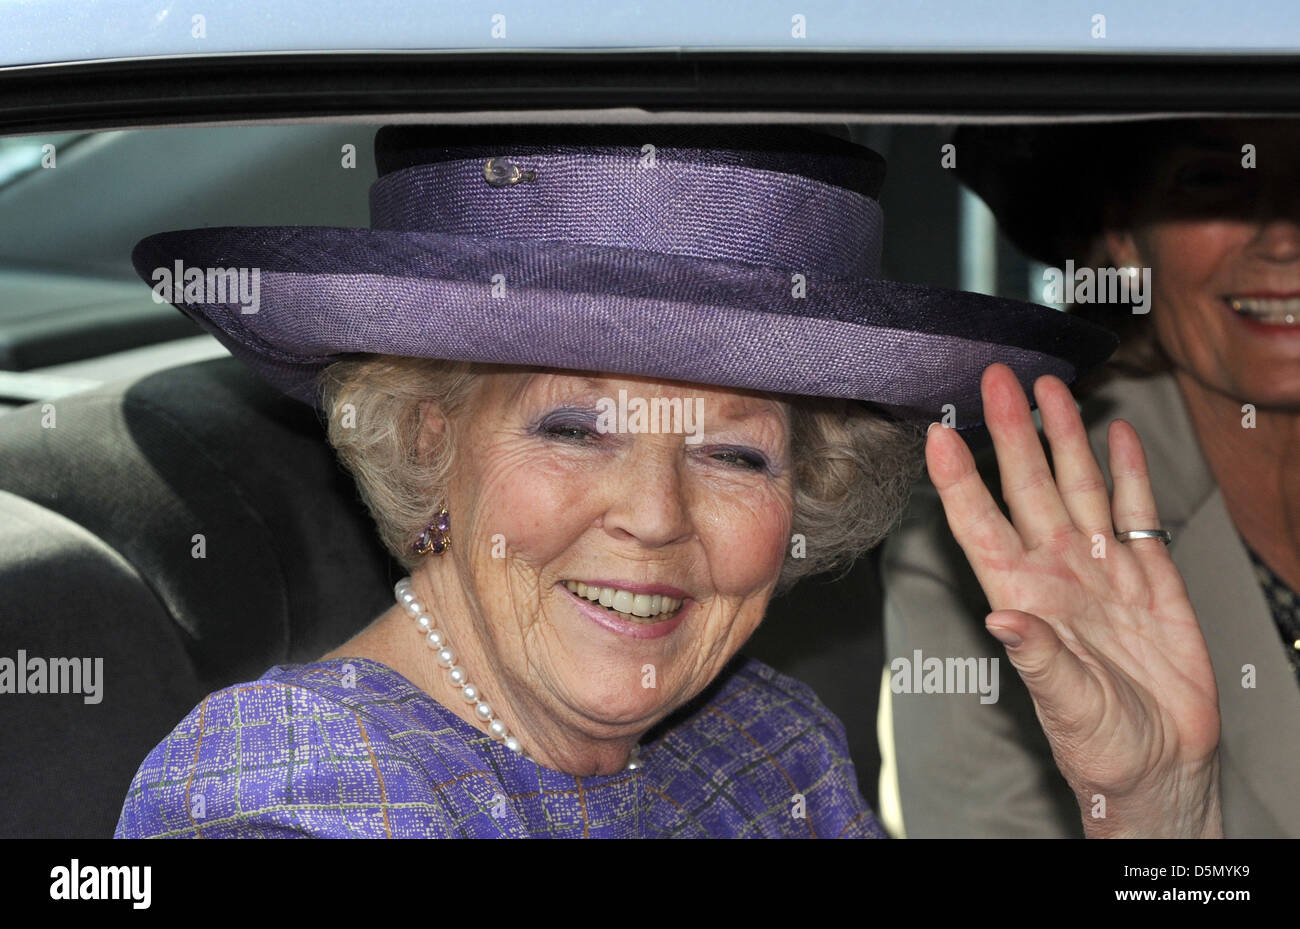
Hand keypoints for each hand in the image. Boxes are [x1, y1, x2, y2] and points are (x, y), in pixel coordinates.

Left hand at [925, 363, 1221, 837]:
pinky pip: (1137, 513)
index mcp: (1023, 599)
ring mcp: (1103, 572)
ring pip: (1079, 487)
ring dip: (1064, 437)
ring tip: (1048, 387)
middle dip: (1014, 431)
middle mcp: (1056, 574)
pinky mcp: (1150, 579)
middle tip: (997, 377)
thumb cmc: (1102, 749)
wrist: (1163, 767)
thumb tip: (1004, 618)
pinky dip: (1130, 471)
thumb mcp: (1067, 709)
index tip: (939, 434)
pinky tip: (1117, 434)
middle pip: (1028, 488)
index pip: (980, 526)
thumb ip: (1040, 660)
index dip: (959, 481)